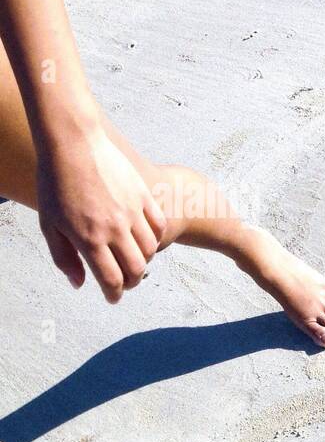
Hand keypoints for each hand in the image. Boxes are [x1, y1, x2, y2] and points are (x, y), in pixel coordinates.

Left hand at [36, 127, 167, 301]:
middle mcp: (115, 229)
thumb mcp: (49, 224)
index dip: (113, 294)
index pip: (110, 279)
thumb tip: (80, 283)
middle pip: (135, 269)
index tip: (112, 298)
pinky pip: (158, 226)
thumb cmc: (55, 183)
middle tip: (125, 283)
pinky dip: (155, 238)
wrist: (73, 143)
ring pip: (150, 250)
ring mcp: (132, 212)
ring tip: (134, 261)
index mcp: (89, 238)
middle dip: (131, 282)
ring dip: (143, 261)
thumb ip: (64, 257)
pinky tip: (145, 239)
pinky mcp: (144, 197)